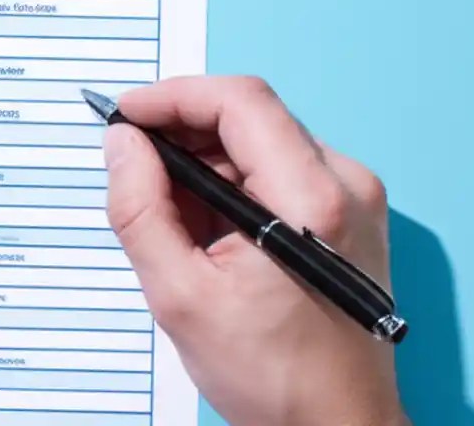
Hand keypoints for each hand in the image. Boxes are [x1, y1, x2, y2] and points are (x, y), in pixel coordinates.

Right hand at [103, 77, 407, 425]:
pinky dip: (231, 186)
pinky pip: (278, 172)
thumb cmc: (275, 377)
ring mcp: (352, 199)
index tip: (125, 116)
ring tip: (166, 214)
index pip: (239, 102)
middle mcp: (344, 186)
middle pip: (249, 118)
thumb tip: (121, 145)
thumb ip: (141, 209)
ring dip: (203, 163)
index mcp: (311, 200)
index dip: (172, 97)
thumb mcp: (181, 296)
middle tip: (131, 165)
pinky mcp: (347, 216)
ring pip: (260, 143)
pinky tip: (202, 229)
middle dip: (181, 133)